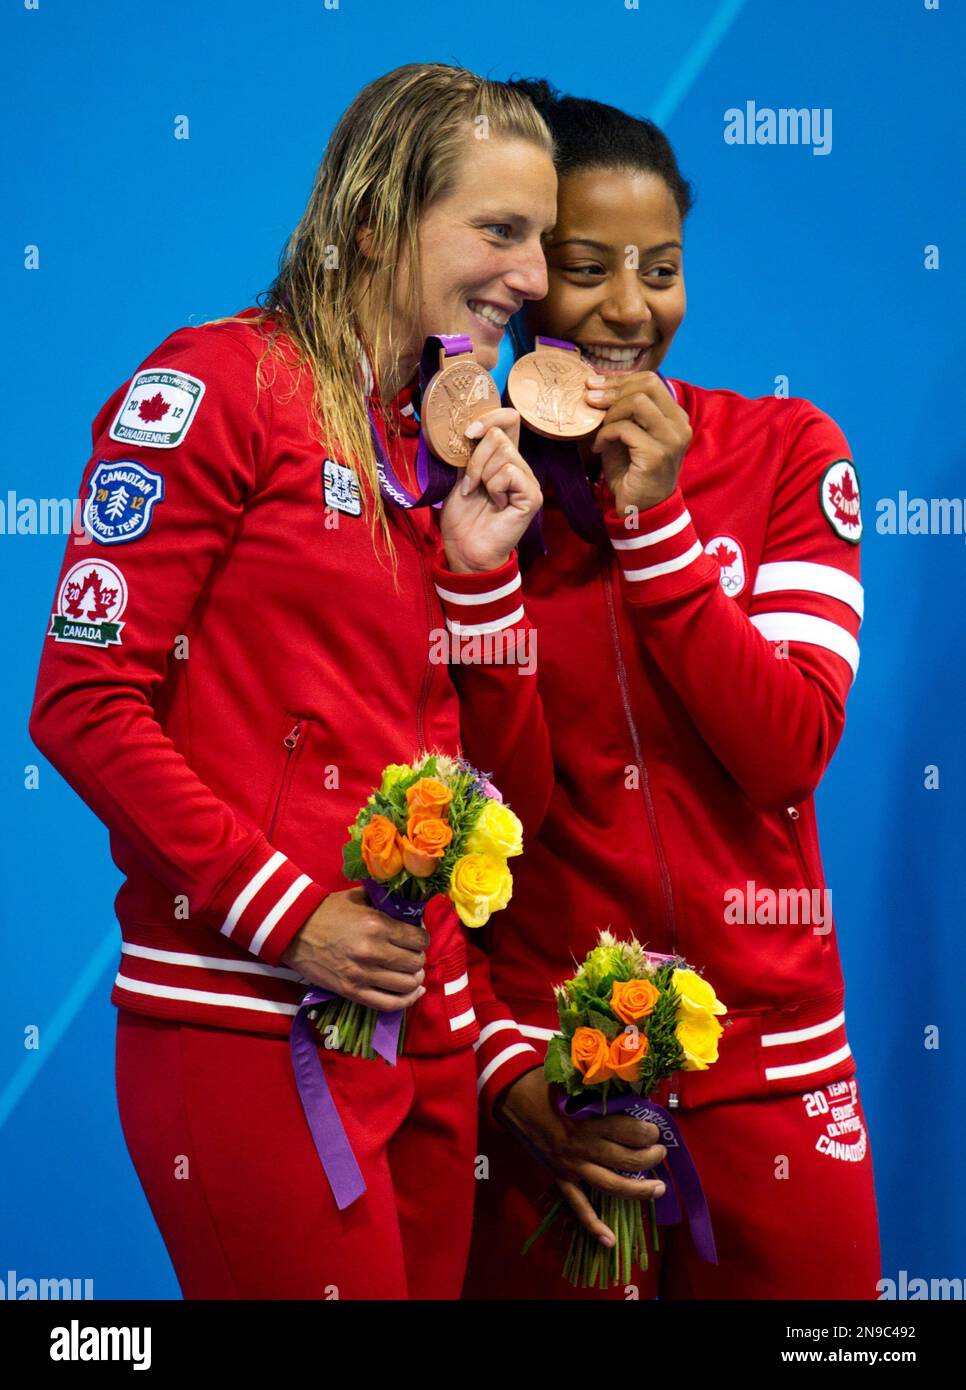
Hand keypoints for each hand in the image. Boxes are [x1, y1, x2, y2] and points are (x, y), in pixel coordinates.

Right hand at [281, 887, 428, 1010]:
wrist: (294, 929)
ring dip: (414, 979)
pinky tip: (413, 993)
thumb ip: (386, 903)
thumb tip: (411, 912)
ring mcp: (362, 975)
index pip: (418, 939)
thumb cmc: (328, 910)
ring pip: (407, 985)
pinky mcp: (352, 992)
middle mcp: (373, 951)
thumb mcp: (359, 897)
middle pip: (415, 963)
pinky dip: (406, 1000)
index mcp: (377, 925)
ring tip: (411, 972)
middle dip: (418, 958)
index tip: (417, 938)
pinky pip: (389, 1004)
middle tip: (411, 954)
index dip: (422, 939)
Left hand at [439, 407, 542, 573]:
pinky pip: (509, 473)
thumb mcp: (460, 476)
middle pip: (499, 435)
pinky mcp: (532, 495)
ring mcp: (528, 480)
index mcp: (503, 459)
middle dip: (475, 459)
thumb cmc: (462, 517)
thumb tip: (468, 427)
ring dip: (482, 475)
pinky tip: (497, 505)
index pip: (509, 420)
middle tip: (469, 486)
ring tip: (482, 496)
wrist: (465, 548)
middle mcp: (519, 466)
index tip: (468, 433)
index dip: (491, 416)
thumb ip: (469, 452)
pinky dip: (494, 487)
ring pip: (503, 453)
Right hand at [496, 1067, 667, 1246]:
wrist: (510, 1096)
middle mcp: (582, 1147)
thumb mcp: (574, 1078)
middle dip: (650, 1157)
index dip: (648, 1131)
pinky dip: (594, 1226)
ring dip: (639, 1190)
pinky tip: (611, 1241)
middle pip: (627, 1159)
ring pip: (611, 1186)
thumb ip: (602, 1089)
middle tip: (660, 1151)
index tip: (655, 1128)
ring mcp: (571, 1167)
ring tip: (659, 1189)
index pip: (629, 1131)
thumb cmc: (544, 1082)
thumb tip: (634, 1092)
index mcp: (587, 1120)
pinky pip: (578, 1206)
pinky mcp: (560, 1178)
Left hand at [585, 371, 691, 515]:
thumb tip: (595, 384)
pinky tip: (598, 448)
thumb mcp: (626, 434)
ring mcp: (671, 439)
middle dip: (613, 389)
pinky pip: (625, 429)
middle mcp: (679, 425)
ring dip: (611, 413)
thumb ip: (620, 410)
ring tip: (599, 429)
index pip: (651, 381)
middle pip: (647, 385)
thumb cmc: (631, 471)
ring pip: (638, 403)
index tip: (595, 384)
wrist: (640, 509)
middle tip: (590, 399)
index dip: (620, 379)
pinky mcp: (657, 454)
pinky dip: (606, 435)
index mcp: (675, 416)